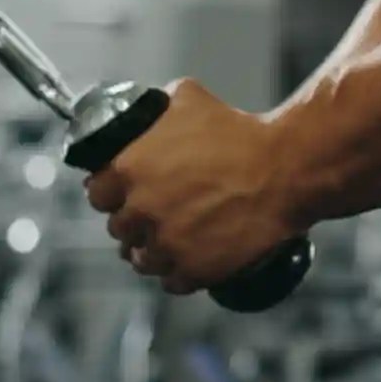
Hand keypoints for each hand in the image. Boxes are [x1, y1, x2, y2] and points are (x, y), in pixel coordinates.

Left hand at [83, 78, 301, 294]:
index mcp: (128, 170)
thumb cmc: (240, 133)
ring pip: (142, 259)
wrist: (283, 169)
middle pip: (119, 228)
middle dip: (135, 220)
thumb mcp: (189, 99)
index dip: (111, 192)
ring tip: (176, 237)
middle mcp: (140, 211)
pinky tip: (193, 256)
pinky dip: (180, 272)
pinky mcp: (193, 271)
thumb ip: (157, 107)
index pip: (97, 194)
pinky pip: (172, 282)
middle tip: (157, 211)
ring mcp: (166, 246)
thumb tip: (147, 108)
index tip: (124, 193)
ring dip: (153, 250)